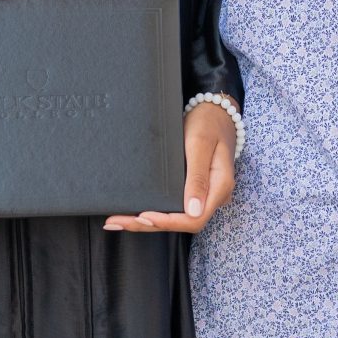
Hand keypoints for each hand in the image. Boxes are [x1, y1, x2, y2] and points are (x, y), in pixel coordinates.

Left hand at [107, 101, 238, 234]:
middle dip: (149, 224)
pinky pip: (176, 207)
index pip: (194, 219)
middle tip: (118, 221)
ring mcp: (204, 194)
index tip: (143, 217)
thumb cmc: (208, 123)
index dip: (167, 222)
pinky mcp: (194, 190)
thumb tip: (193, 210)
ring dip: (148, 222)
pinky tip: (135, 214)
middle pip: (182, 222)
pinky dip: (155, 212)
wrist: (216, 112)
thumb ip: (197, 176)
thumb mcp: (200, 143)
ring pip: (177, 218)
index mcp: (219, 186)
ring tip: (119, 221)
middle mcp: (213, 196)